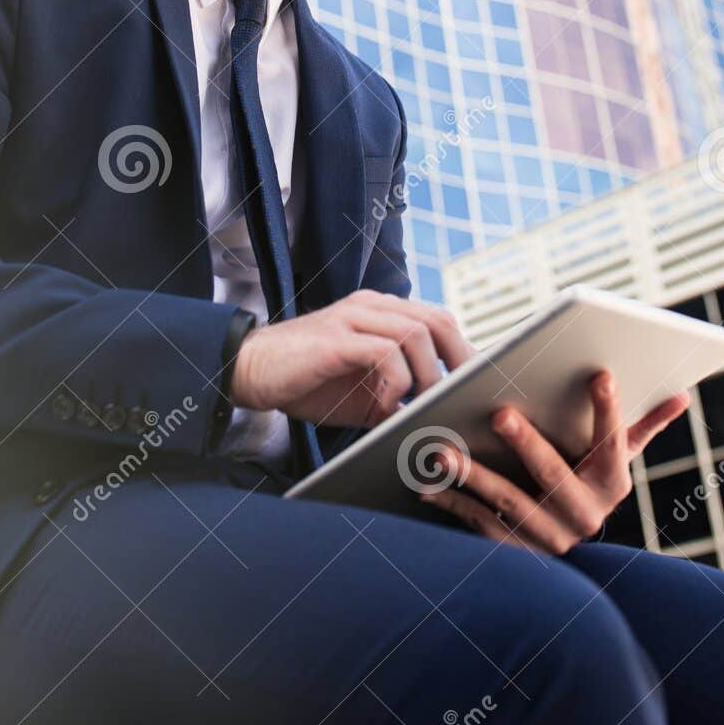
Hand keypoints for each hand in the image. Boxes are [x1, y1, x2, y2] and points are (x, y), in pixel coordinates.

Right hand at [230, 291, 476, 427]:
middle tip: (458, 397)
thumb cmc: (306, 382)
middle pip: (437, 318)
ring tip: (417, 405)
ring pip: (416, 332)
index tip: (476, 386)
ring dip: (426, 375)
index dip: (463, 351)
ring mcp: (353, 318)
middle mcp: (371, 306)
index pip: (438, 319)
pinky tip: (384, 406)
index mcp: (380, 312)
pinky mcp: (336, 338)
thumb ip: (398, 395)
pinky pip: (384, 352)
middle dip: (458, 360)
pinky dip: (395, 383)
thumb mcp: (363, 393)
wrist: (247, 371)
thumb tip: (437, 417)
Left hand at [419, 369, 689, 554]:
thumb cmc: (582, 482)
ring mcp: (549, 539)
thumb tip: (680, 393)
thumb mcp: (612, 459)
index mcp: (612, 484)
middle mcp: (586, 516)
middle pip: (554, 475)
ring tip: (443, 449)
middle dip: (527, 443)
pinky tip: (427, 482)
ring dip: (474, 474)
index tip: (600, 372)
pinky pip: (479, 526)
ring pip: (509, 503)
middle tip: (499, 412)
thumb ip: (642, 427)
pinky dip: (451, 502)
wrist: (560, 565)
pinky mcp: (514, 555)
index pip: (615, 443)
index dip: (609, 410)